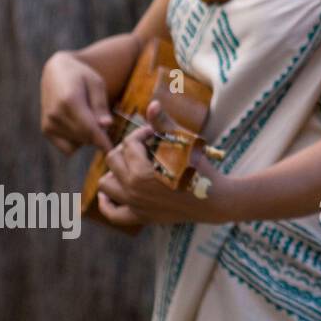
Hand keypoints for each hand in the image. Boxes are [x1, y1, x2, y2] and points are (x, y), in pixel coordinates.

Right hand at [40, 51, 112, 153]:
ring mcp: (48, 124)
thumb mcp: (97, 84)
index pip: (89, 129)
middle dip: (99, 135)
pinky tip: (80, 127)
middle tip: (103, 121)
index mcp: (69, 101)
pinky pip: (67, 148)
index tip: (112, 150)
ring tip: (89, 119)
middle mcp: (55, 114)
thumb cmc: (81, 77)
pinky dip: (76, 142)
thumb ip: (101, 105)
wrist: (56, 72)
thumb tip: (106, 125)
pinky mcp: (46, 130)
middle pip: (85, 137)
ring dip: (87, 138)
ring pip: (77, 144)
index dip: (103, 141)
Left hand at [95, 100, 227, 227]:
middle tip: (144, 147)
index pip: (129, 143)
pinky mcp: (140, 217)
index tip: (154, 133)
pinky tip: (108, 193)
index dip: (141, 133)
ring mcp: (135, 205)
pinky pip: (112, 213)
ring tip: (128, 165)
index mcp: (141, 171)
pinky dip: (105, 203)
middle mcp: (132, 189)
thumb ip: (164, 124)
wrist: (214, 200)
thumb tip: (152, 104)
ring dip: (113, 171)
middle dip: (126, 149)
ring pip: (106, 184)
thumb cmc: (201, 169)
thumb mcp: (184, 144)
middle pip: (113, 160)